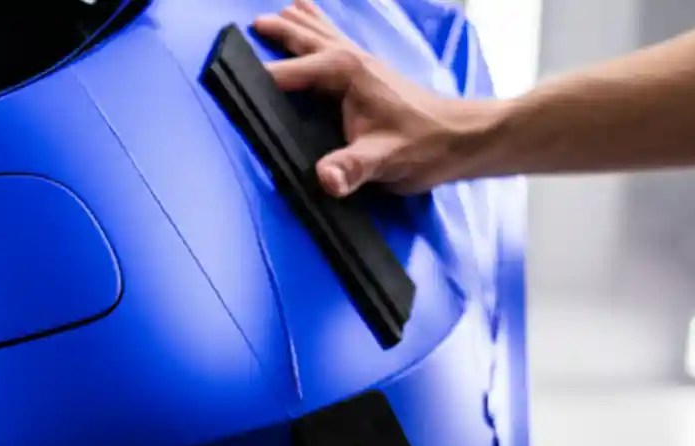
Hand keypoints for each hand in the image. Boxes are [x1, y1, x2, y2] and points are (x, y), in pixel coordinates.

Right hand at [252, 1, 503, 195]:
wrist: (464, 139)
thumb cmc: (425, 148)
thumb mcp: (385, 161)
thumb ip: (353, 169)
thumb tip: (325, 180)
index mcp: (347, 73)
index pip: (292, 72)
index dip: (261, 76)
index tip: (230, 80)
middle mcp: (353, 60)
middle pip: (305, 39)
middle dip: (277, 33)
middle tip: (248, 27)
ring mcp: (363, 63)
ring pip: (322, 34)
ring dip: (298, 24)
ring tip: (280, 13)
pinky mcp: (371, 72)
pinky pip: (336, 41)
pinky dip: (319, 29)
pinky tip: (317, 25)